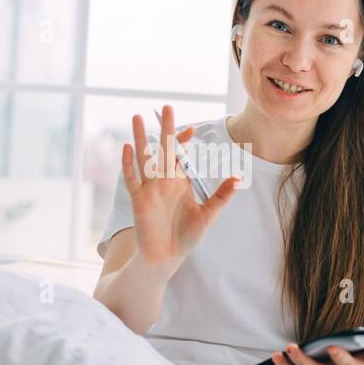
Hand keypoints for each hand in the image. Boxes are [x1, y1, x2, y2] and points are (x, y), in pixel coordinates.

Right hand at [123, 104, 241, 271]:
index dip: (184, 141)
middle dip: (165, 129)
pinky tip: (126, 147)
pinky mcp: (138, 200)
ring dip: (139, 138)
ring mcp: (150, 189)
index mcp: (180, 183)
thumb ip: (220, 197)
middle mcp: (164, 181)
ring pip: (143, 158)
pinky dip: (128, 164)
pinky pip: (132, 179)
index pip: (181, 155)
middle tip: (166, 107)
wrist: (165, 257)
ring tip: (135, 117)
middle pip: (163, 150)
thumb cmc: (186, 237)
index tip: (191, 129)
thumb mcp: (207, 215)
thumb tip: (237, 178)